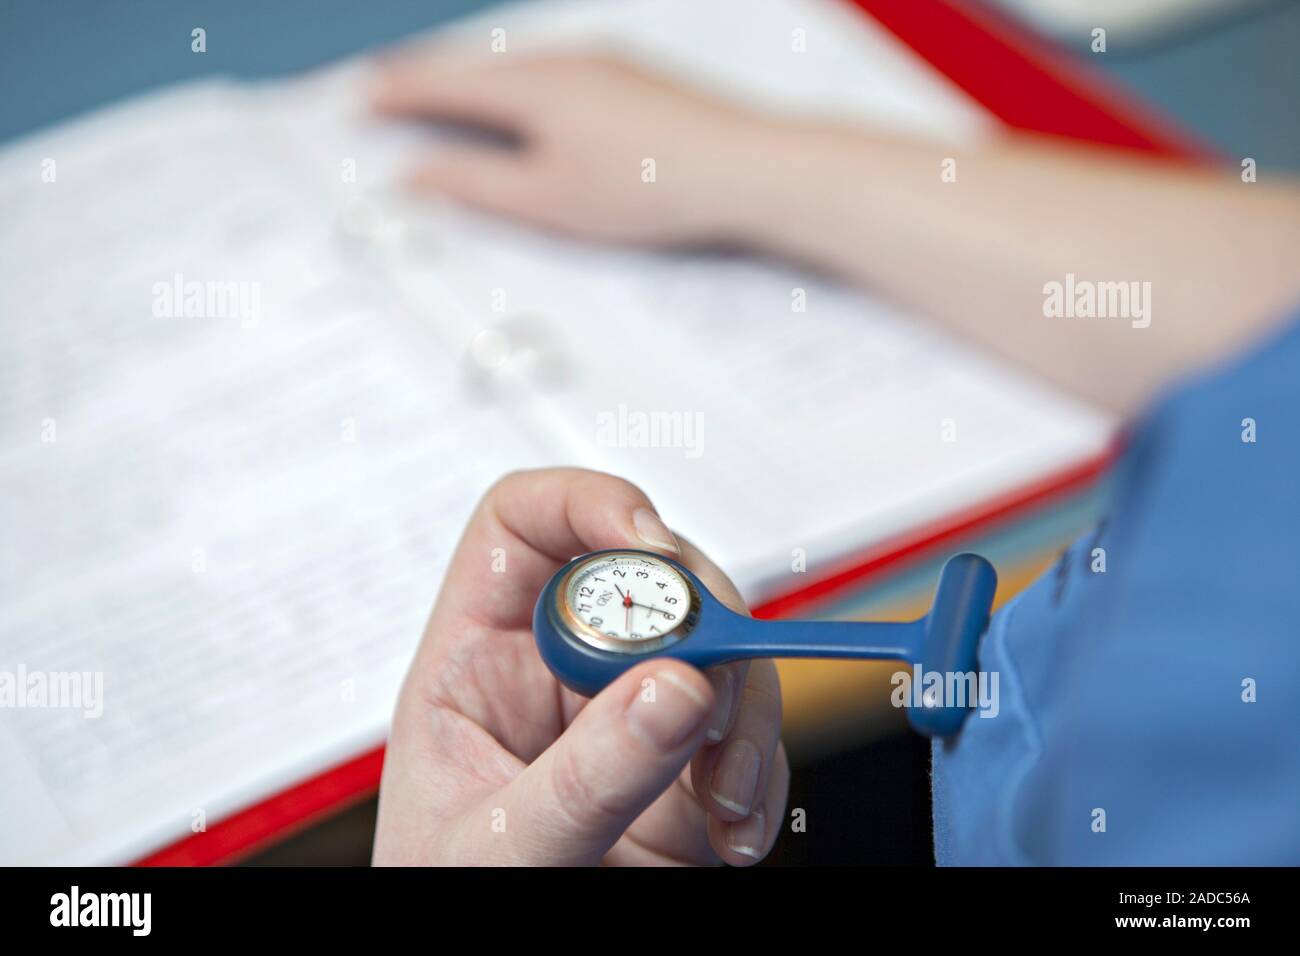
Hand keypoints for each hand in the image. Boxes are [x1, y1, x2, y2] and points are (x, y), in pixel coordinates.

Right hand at [370, 53, 765, 242]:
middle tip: (386, 82)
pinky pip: (557, 70)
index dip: (400, 94)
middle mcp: (565, 58)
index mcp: (534, 85)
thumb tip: (416, 174)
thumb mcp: (547, 201)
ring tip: (444, 89)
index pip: (447, 85)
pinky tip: (527, 97)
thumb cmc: (648, 188)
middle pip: (480, 64)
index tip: (361, 100)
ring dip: (476, 77)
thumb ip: (475, 185)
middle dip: (430, 76)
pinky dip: (521, 82)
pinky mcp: (635, 75)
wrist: (746, 168)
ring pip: (520, 64)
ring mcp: (605, 61)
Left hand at [373, 468, 788, 864]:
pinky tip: (735, 831)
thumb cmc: (447, 908)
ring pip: (716, 648)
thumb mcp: (497, 851)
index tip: (642, 541)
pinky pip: (751, 731)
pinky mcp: (685, 775)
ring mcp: (629, 721)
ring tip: (724, 791)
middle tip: (702, 688)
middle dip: (695, 619)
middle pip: (647, 574)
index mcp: (478, 667)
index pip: (522, 527)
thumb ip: (586, 775)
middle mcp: (559, 677)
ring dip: (744, 707)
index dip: (584, 503)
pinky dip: (766, 771)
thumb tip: (672, 686)